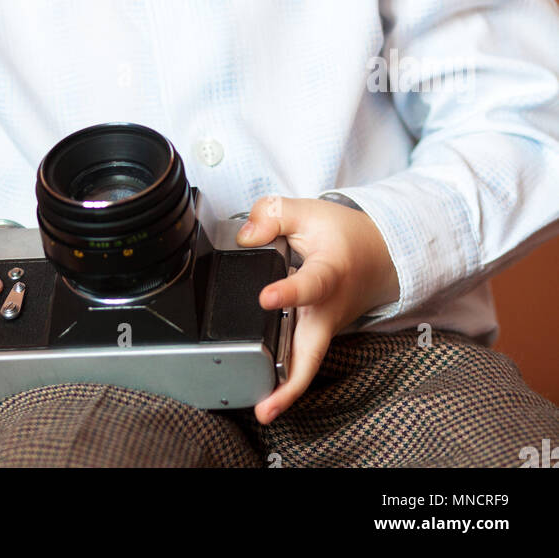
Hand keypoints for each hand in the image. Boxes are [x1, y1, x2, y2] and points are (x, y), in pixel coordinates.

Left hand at [236, 196, 399, 424]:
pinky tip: (263, 393)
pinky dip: (284, 379)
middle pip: (312, 353)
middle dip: (291, 384)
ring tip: (261, 411)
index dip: (289, 292)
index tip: (266, 297)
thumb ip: (272, 215)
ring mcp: (323, 328)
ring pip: (306, 364)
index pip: (309, 285)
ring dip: (286, 390)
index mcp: (328, 273)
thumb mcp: (309, 212)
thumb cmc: (344, 237)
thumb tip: (244, 237)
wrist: (379, 256)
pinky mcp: (316, 335)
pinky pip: (300, 358)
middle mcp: (327, 310)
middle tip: (267, 408)